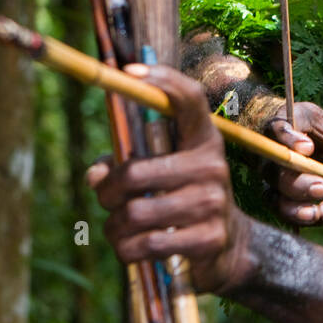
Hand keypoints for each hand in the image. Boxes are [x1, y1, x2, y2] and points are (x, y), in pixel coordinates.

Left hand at [86, 64, 248, 295]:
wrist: (227, 245)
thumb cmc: (181, 197)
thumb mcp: (160, 172)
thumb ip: (124, 164)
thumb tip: (95, 175)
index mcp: (202, 139)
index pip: (189, 99)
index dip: (162, 80)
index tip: (129, 72)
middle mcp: (212, 165)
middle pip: (136, 173)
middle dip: (107, 192)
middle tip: (106, 200)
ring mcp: (213, 202)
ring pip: (136, 213)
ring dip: (114, 227)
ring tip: (117, 229)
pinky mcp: (207, 238)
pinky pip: (147, 243)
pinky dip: (127, 250)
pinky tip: (130, 248)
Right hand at [264, 101, 322, 225]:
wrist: (320, 139)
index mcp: (285, 126)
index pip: (277, 130)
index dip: (288, 140)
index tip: (308, 147)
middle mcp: (272, 155)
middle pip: (273, 172)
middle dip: (298, 184)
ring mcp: (275, 179)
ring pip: (275, 199)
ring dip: (298, 210)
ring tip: (319, 212)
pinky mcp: (283, 198)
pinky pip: (291, 214)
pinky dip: (313, 217)